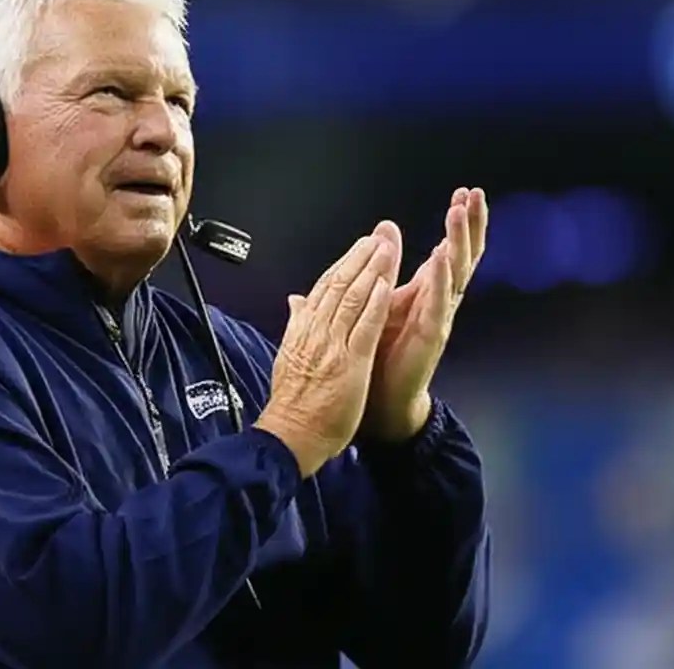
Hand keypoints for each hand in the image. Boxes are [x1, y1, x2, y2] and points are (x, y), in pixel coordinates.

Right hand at [256, 230, 399, 476]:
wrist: (290, 434)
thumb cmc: (292, 403)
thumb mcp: (287, 356)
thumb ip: (295, 326)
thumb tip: (294, 302)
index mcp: (301, 331)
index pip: (322, 290)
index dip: (342, 266)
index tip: (357, 250)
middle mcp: (314, 332)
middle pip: (337, 286)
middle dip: (358, 259)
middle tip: (376, 239)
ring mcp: (331, 346)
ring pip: (351, 299)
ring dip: (370, 271)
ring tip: (385, 250)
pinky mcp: (348, 363)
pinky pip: (363, 327)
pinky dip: (374, 304)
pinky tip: (386, 286)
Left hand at [363, 187, 487, 442]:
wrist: (382, 401)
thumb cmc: (381, 353)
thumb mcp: (379, 305)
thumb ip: (380, 274)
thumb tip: (373, 243)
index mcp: (428, 291)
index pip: (450, 250)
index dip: (460, 224)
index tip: (465, 192)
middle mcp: (439, 301)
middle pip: (461, 255)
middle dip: (469, 224)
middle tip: (473, 193)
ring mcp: (438, 317)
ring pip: (454, 272)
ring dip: (457, 241)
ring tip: (459, 212)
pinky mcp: (430, 335)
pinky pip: (438, 302)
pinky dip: (440, 278)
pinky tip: (441, 255)